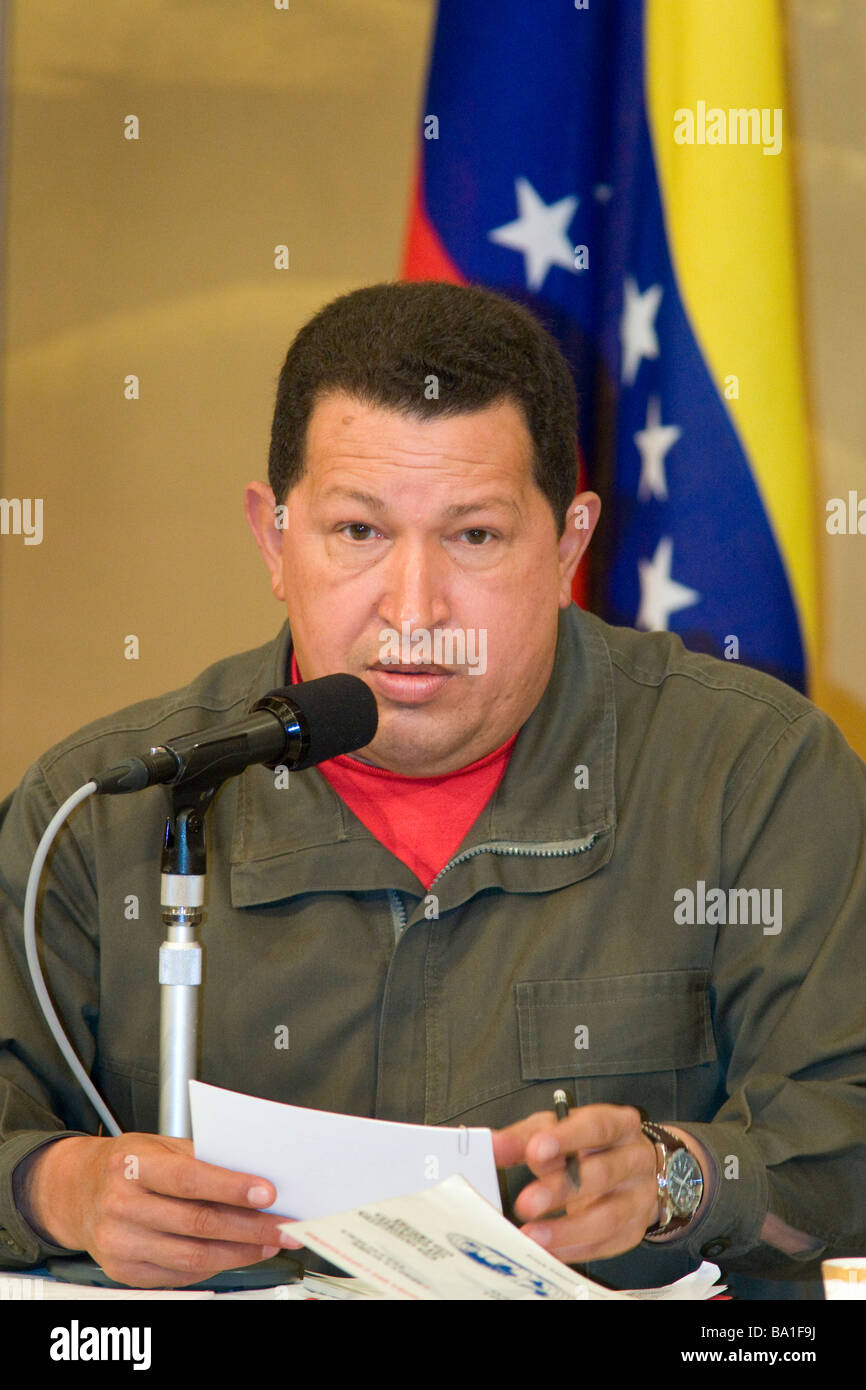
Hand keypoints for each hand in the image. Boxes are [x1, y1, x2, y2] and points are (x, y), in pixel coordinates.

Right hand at [13, 1133, 304, 1288]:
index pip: (190, 1179)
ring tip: (267, 1243)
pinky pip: (179, 1276)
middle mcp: (121, 1206)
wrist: (76, 1192)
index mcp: (131, 1165)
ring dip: (239, 1252)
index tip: (268, 1193)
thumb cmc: (126, 1163)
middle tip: (283, 1225)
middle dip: (250, 1227)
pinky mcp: (124, 1272)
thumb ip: (201, 1158)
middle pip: (197, 1223)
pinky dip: (214, 1267)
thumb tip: (253, 1173)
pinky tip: (234, 1254)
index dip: (232, 1188)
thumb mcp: (158, 1145)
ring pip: (193, 1257)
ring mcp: (120, 1243)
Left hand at [491, 1103, 659, 1264]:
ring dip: (567, 1230)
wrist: (633, 1172)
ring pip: (608, 1217)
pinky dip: (574, 1249)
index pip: (596, 1127)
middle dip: (562, 1189)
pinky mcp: (634, 1229)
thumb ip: (527, 1137)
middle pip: (603, 1173)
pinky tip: (548, 1251)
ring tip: (531, 1236)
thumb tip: (493, 1145)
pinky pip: (606, 1244)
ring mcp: (639, 1197)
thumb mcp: (558, 1130)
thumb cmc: (588, 1146)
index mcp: (619, 1124)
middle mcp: (635, 1159)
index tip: (534, 1151)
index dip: (566, 1138)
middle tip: (525, 1203)